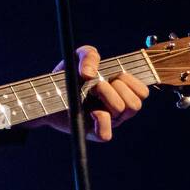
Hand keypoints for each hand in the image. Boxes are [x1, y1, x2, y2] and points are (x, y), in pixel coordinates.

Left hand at [28, 45, 149, 141]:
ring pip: (123, 111)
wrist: (47, 93)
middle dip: (116, 88)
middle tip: (97, 84)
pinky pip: (106, 134)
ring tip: (91, 92)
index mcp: (121, 93)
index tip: (112, 75)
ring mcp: (107, 122)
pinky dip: (100, 120)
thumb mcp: (78, 57)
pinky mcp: (93, 133)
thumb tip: (90, 73)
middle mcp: (118, 109)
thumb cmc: (68, 75)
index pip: (142, 92)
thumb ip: (89, 55)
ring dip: (108, 96)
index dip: (130, 81)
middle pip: (135, 103)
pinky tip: (90, 111)